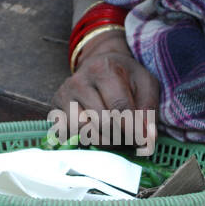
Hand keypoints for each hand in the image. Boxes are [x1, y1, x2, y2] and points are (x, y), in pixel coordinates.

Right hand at [53, 30, 159, 152]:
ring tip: (114, 135)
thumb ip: (148, 109)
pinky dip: (86, 139)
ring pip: (84, 131)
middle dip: (120, 136)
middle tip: (129, 137)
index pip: (119, 107)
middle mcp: (79, 80)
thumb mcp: (146, 84)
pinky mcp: (55, 108)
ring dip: (103, 140)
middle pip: (102, 122)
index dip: (133, 129)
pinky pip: (70, 134)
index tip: (143, 141)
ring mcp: (64, 94)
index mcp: (103, 70)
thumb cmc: (126, 77)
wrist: (99, 64)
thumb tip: (148, 139)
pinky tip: (97, 132)